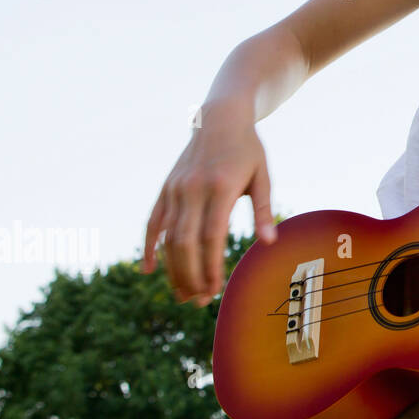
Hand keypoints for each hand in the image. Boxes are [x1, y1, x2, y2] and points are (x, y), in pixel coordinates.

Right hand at [143, 111, 276, 305]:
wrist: (219, 118)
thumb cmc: (248, 149)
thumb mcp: (262, 176)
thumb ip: (264, 210)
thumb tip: (269, 243)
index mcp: (220, 187)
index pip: (211, 237)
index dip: (210, 266)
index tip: (214, 290)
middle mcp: (192, 189)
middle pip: (185, 242)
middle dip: (190, 275)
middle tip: (199, 301)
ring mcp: (175, 189)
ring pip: (167, 237)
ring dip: (173, 268)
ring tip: (183, 294)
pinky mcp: (165, 188)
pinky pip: (152, 222)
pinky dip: (149, 246)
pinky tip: (149, 270)